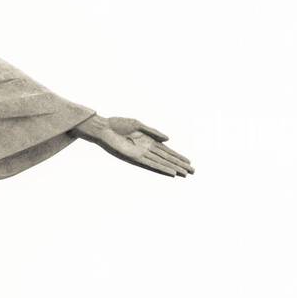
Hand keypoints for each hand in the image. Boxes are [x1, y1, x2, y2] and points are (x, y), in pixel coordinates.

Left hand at [74, 115, 193, 177]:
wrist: (104, 128)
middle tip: (193, 171)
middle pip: (166, 158)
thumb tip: (168, 139)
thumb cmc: (118, 124)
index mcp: (148, 141)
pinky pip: (150, 164)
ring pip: (161, 163)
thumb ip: (153, 132)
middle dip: (179, 165)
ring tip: (185, 174)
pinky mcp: (134, 158)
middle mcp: (146, 149)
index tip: (189, 162)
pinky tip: (171, 173)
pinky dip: (161, 169)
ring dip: (173, 168)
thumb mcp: (138, 124)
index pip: (166, 151)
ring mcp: (141, 154)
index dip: (178, 157)